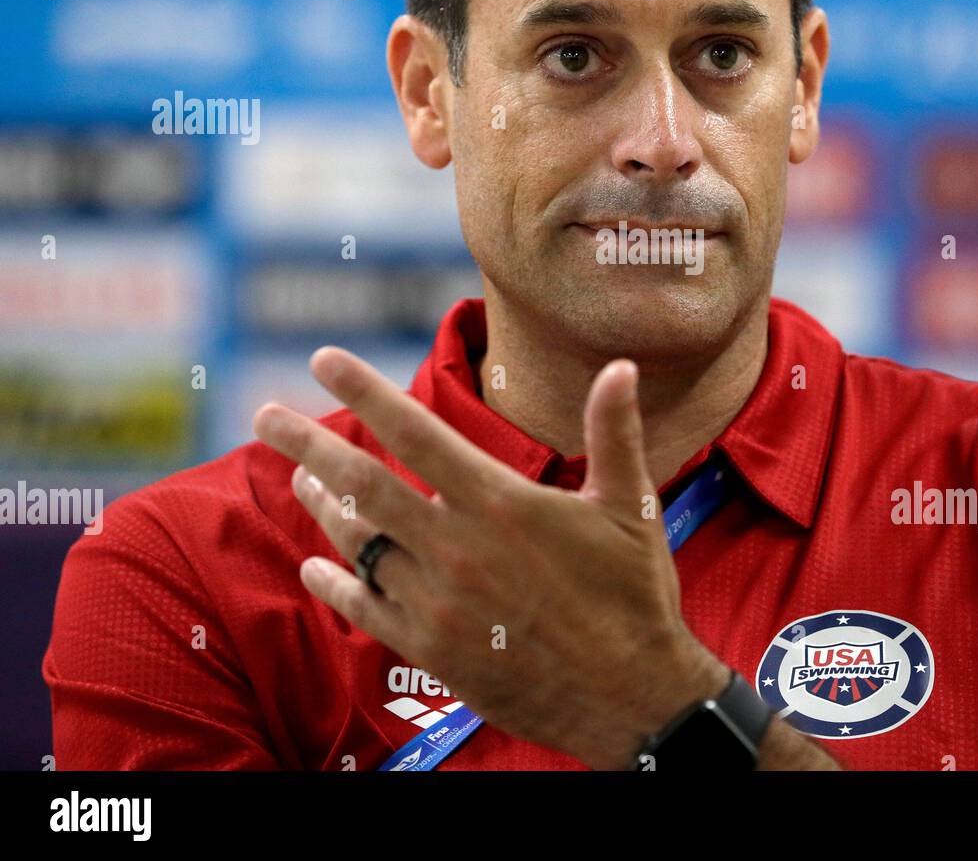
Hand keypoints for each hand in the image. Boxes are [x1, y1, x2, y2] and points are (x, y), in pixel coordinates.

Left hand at [252, 347, 729, 769]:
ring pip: (358, 544)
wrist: (631, 697)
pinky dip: (334, 585)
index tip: (324, 358)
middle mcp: (457, 547)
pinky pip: (365, 609)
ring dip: (321, 506)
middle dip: (306, 444)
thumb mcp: (631, 506)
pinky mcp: (431, 650)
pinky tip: (313, 570)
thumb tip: (621, 365)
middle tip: (263, 416)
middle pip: (363, 484)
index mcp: (501, 502)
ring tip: (297, 479)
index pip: (416, 433)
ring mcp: (437, 602)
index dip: (366, 392)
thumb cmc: (634, 595)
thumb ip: (614, 431)